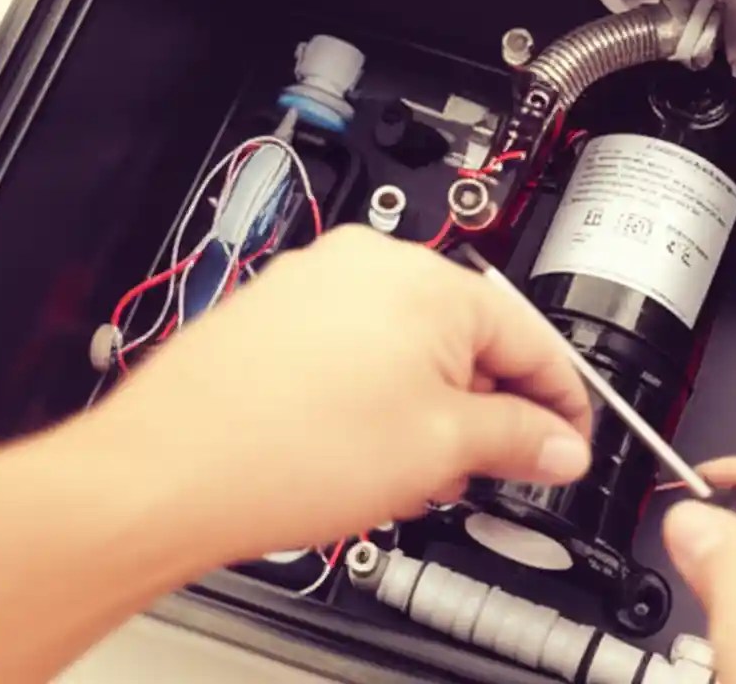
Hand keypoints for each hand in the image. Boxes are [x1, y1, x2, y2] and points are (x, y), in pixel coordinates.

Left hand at [86, 225, 592, 562]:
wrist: (168, 472)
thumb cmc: (281, 446)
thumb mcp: (439, 449)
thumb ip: (519, 441)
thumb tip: (559, 444)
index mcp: (427, 281)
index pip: (533, 339)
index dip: (563, 403)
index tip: (568, 442)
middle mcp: (371, 263)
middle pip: (472, 340)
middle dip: (488, 409)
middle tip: (489, 467)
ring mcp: (318, 282)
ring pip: (414, 347)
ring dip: (433, 407)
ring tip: (413, 468)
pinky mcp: (281, 311)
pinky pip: (361, 347)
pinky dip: (382, 394)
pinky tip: (366, 447)